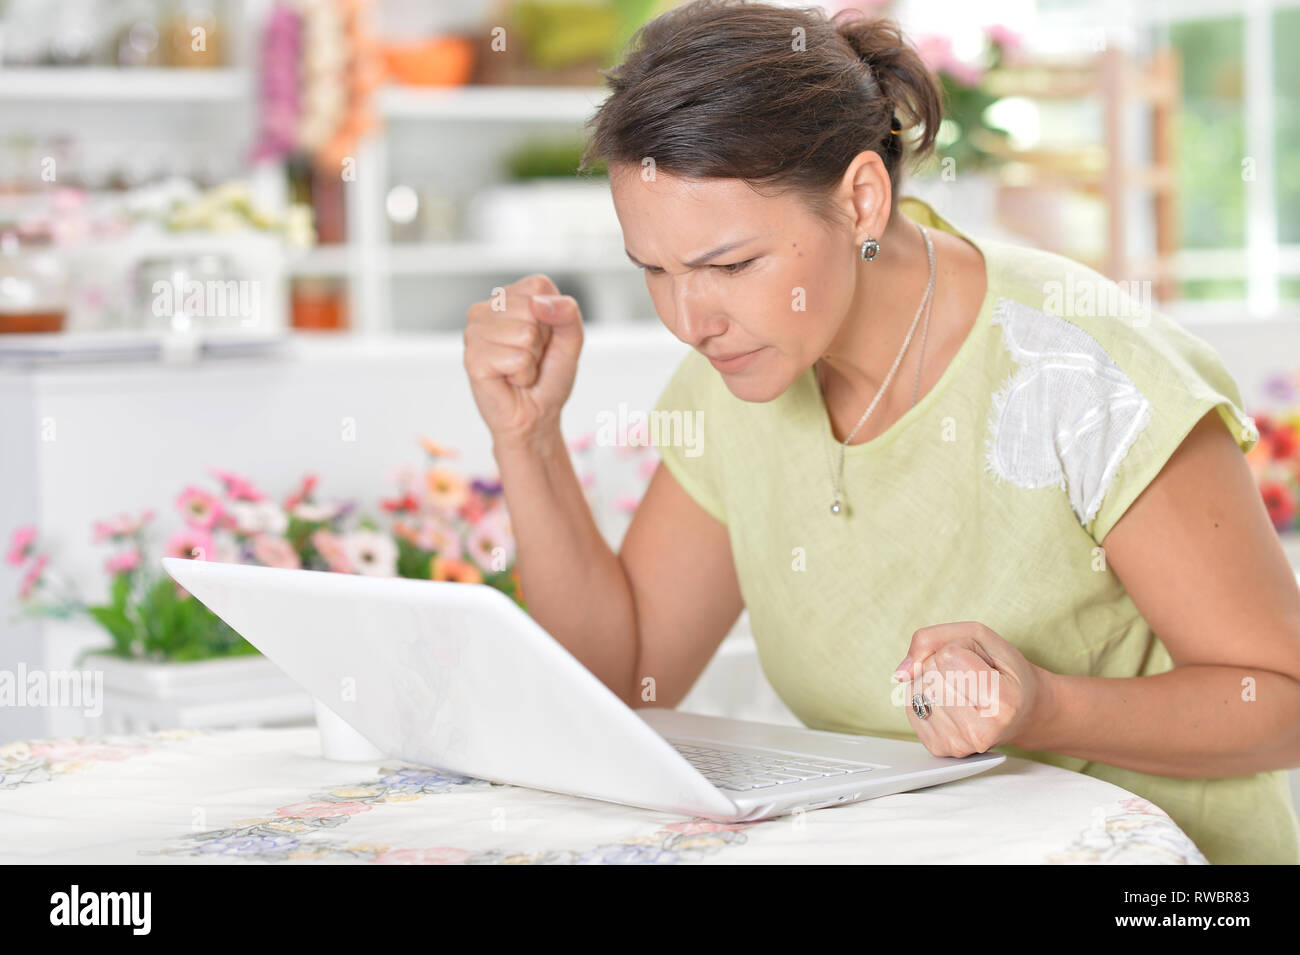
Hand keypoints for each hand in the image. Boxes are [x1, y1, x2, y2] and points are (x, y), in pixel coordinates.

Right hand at [463, 274, 583, 448]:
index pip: (538, 286)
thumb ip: (567, 313)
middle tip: (530, 357)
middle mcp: (487, 310)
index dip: (552, 317)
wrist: (536, 415)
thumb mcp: (571, 339)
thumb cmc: (548, 377)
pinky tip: (510, 379)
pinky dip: (523, 375)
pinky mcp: (472, 358)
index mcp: (509, 297)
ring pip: (524, 334)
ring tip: (519, 369)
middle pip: (531, 308)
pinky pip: (516, 358)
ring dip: (531, 360)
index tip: (544, 338)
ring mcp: (475, 333)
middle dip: (541, 340)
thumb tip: (540, 304)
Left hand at [892, 621, 1052, 755]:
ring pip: (917, 688)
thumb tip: (901, 673)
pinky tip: (951, 702)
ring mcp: (957, 744)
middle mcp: (979, 731)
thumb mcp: (980, 637)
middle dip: (944, 664)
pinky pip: (911, 706)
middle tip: (973, 676)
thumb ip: (933, 639)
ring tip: (964, 690)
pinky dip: (925, 696)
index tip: (981, 662)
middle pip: (929, 672)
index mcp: (1001, 703)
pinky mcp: (939, 748)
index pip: (947, 655)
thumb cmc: (1005, 672)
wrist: (1024, 712)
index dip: (959, 648)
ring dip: (933, 680)